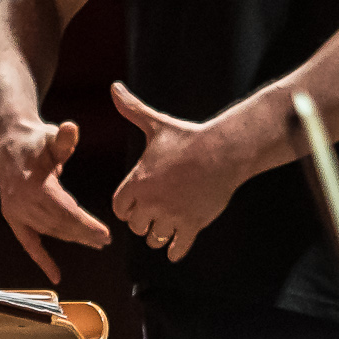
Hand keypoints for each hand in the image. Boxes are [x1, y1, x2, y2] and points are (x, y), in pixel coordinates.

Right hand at [0, 116, 109, 284]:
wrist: (8, 142)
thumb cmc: (36, 139)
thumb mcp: (51, 135)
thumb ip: (64, 138)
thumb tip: (71, 128)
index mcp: (33, 185)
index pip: (64, 211)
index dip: (86, 225)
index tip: (106, 234)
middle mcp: (22, 202)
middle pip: (59, 225)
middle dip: (84, 234)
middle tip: (106, 241)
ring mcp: (15, 211)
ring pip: (49, 232)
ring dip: (72, 239)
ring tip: (95, 244)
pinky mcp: (13, 217)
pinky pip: (29, 243)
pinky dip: (42, 260)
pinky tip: (56, 275)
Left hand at [109, 85, 247, 261]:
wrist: (224, 150)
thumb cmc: (188, 137)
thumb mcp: (156, 125)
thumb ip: (131, 109)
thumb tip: (114, 86)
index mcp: (138, 181)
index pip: (120, 208)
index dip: (128, 207)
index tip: (137, 203)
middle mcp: (151, 201)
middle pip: (136, 226)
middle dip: (144, 221)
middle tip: (154, 214)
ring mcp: (173, 215)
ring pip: (155, 239)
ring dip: (159, 235)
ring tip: (167, 226)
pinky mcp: (193, 224)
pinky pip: (178, 248)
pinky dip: (176, 251)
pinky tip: (177, 248)